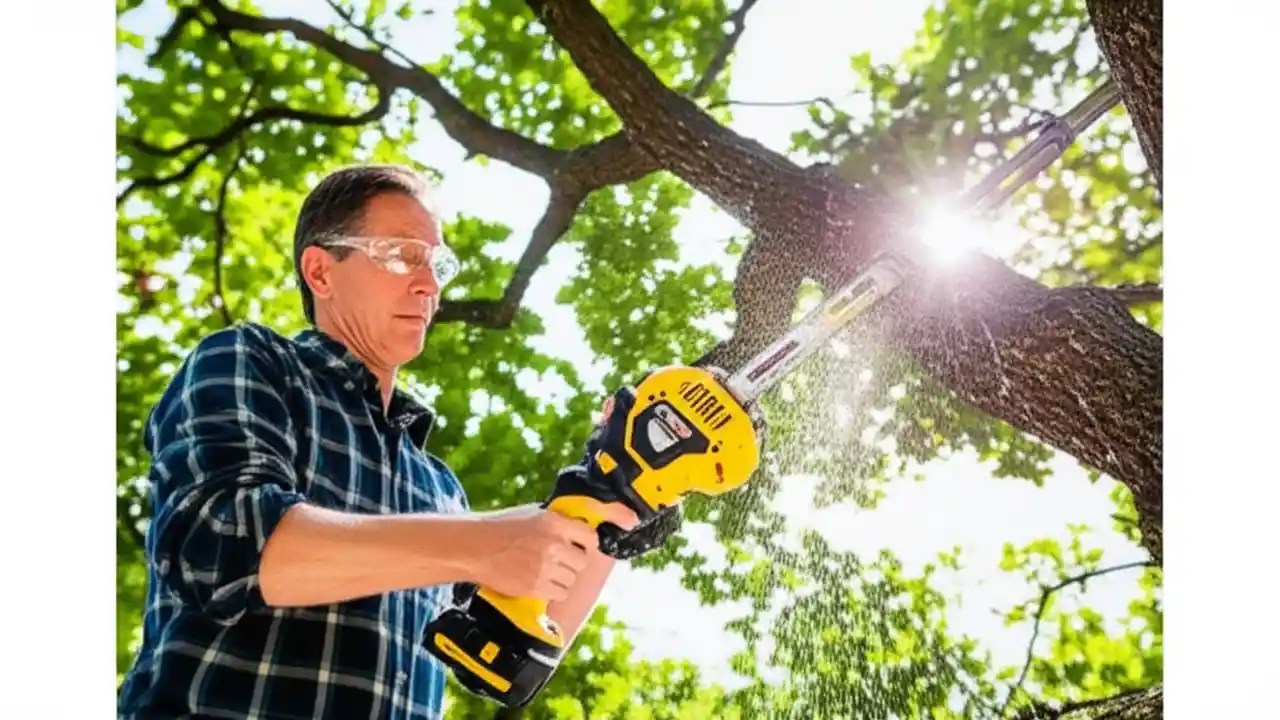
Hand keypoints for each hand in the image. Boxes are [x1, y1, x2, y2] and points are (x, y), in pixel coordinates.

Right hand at [465, 505, 599, 601]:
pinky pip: (560, 594)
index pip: (590, 537)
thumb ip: (557, 522)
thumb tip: (578, 528)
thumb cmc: (502, 528)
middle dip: (572, 562)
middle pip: (582, 562)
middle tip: (559, 560)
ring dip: (562, 578)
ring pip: (572, 580)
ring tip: (546, 572)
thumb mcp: (533, 514)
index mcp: (555, 523)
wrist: (475, 548)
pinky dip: (553, 591)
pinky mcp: (536, 587)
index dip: (585, 543)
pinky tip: (541, 583)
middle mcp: (554, 545)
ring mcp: (546, 567)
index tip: (579, 546)